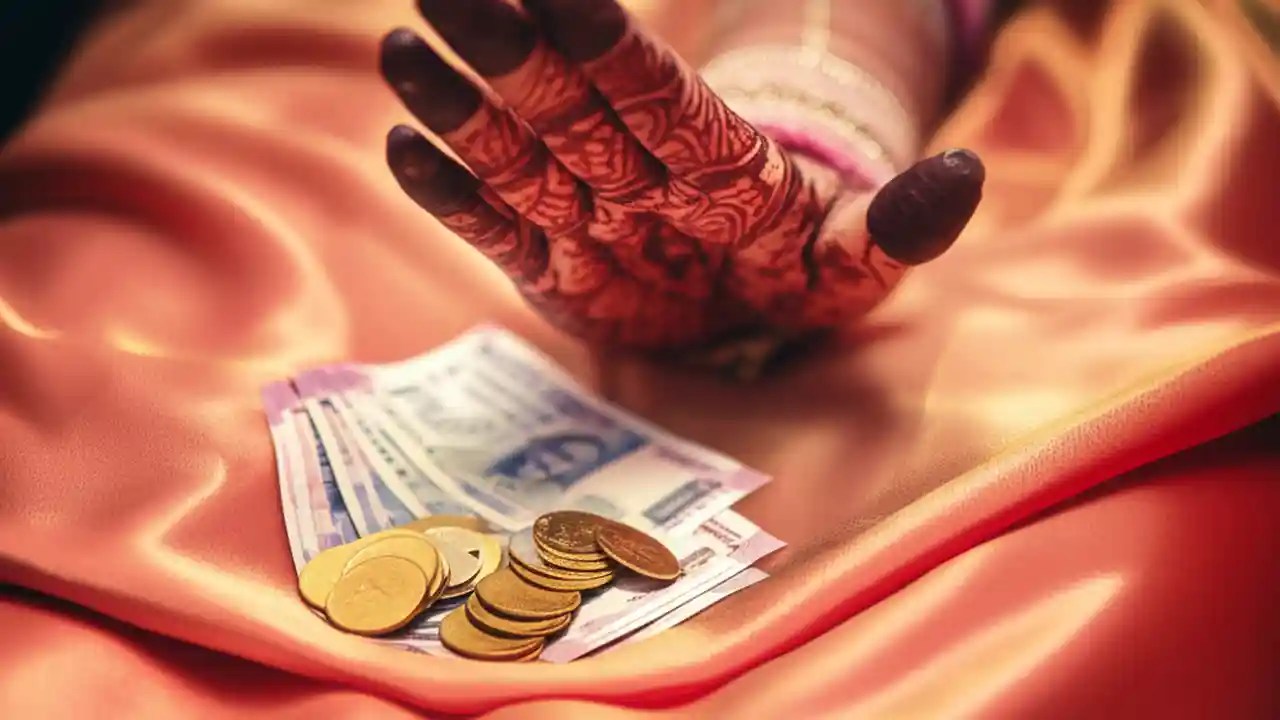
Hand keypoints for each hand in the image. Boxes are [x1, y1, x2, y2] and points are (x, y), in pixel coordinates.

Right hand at [380, 0, 984, 351]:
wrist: (746, 299)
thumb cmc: (799, 261)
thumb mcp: (860, 255)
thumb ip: (901, 222)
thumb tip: (966, 175)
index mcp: (709, 158)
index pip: (654, 87)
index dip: (609, 41)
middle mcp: (633, 170)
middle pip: (568, 98)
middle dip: (511, 43)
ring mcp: (584, 214)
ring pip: (518, 149)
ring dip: (463, 103)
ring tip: (402, 46)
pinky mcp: (549, 265)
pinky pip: (495, 225)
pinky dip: (452, 192)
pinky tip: (405, 143)